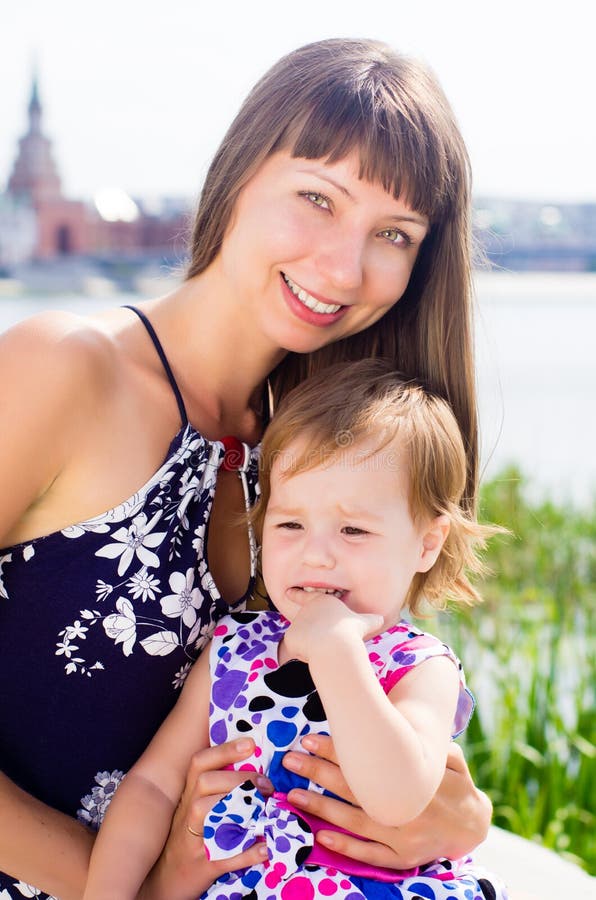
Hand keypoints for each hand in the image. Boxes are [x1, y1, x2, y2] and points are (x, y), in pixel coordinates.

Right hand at [141, 739, 270, 899]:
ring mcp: (193, 839)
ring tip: (266, 811)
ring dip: (242, 810)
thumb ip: (216, 789)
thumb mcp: (193, 809)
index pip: (199, 763)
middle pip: (206, 783)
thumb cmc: (187, 837)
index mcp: (188, 796)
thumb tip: (256, 767)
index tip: (250, 744)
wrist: (165, 880)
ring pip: (210, 815)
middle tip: (266, 785)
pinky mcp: (203, 866)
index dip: (224, 750)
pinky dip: (247, 853)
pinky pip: (226, 857)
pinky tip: (264, 848)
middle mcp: (187, 813)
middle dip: (240, 779)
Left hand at [283, 735, 491, 868]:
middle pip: (352, 788)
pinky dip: (345, 847)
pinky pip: (368, 854)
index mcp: (412, 779)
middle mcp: (404, 808)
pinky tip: (321, 837)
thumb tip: (403, 721)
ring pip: (353, 821)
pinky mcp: (401, 858)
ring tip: (293, 795)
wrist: (474, 825)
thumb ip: (428, 742)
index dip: (335, 748)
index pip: (366, 761)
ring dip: (320, 808)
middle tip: (290, 760)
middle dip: (317, 772)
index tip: (308, 738)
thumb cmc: (455, 783)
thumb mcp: (449, 756)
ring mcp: (401, 836)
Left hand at [284, 590, 382, 662]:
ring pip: (301, 638)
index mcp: (321, 602)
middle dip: (312, 633)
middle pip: (306, 623)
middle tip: (327, 641)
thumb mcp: (364, 623)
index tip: (287, 592)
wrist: (334, 644)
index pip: (306, 596)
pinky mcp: (290, 636)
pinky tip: (313, 655)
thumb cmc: (350, 631)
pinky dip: (303, 654)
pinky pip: (295, 649)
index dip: (296, 594)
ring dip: (309, 645)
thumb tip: (382, 620)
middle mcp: (306, 609)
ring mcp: (297, 622)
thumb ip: (371, 620)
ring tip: (323, 649)